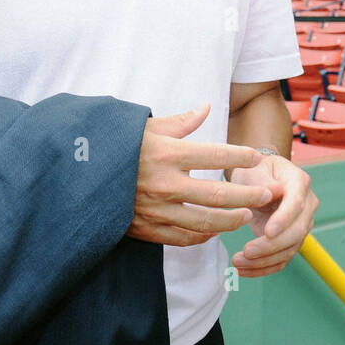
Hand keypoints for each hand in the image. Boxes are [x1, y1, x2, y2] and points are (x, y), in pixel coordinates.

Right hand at [128, 105, 274, 246]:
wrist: (76, 176)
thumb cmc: (115, 146)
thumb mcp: (146, 127)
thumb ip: (181, 122)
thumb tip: (206, 106)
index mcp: (168, 154)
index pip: (215, 155)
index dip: (240, 156)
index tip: (255, 156)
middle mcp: (165, 183)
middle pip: (218, 195)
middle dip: (248, 195)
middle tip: (267, 194)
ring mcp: (156, 210)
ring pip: (204, 221)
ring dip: (230, 220)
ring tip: (247, 215)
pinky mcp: (145, 229)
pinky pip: (181, 237)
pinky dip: (202, 236)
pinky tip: (214, 231)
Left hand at [227, 153, 318, 277]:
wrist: (259, 178)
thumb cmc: (256, 170)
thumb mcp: (254, 167)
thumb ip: (262, 180)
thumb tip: (272, 193)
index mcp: (299, 182)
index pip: (296, 204)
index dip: (284, 220)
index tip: (267, 232)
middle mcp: (306, 204)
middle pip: (296, 231)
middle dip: (271, 245)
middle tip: (246, 251)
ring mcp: (301, 224)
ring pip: (289, 249)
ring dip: (264, 261)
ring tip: (237, 263)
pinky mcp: (291, 240)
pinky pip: (281, 259)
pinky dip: (263, 269)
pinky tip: (243, 271)